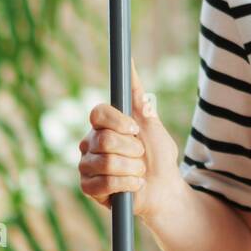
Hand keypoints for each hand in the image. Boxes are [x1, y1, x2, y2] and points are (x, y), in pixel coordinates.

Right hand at [78, 59, 181, 221]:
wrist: (164, 187)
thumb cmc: (158, 154)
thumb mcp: (152, 122)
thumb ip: (138, 96)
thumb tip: (129, 63)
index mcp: (103, 125)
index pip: (97, 113)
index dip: (117, 121)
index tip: (135, 129)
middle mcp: (90, 142)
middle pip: (104, 139)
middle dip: (132, 149)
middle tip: (140, 155)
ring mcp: (87, 165)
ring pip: (105, 162)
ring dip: (132, 169)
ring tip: (139, 172)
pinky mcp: (88, 187)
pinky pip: (103, 183)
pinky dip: (126, 184)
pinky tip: (134, 185)